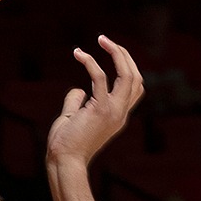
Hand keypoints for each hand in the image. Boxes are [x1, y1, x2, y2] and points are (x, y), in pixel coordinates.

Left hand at [47, 35, 145, 168]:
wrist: (64, 162)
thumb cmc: (65, 144)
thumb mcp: (73, 118)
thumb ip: (77, 102)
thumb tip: (78, 89)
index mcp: (117, 115)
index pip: (133, 87)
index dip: (126, 67)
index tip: (111, 52)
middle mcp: (120, 113)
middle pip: (135, 78)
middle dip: (125, 56)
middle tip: (107, 41)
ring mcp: (113, 111)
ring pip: (128, 75)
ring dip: (117, 53)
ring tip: (102, 39)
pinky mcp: (99, 109)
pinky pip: (100, 78)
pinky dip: (91, 62)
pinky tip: (78, 53)